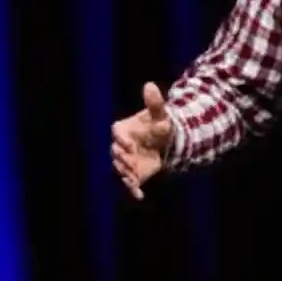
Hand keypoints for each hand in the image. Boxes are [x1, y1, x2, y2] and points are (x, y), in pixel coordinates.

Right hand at [111, 81, 174, 199]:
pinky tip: (139, 195)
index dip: (121, 139)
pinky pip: (130, 183)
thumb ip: (154, 102)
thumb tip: (150, 85)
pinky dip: (133, 190)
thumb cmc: (158, 125)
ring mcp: (126, 161)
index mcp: (123, 129)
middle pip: (115, 153)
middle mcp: (120, 146)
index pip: (117, 133)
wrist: (166, 142)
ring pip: (120, 168)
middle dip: (121, 158)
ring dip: (125, 174)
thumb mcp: (159, 113)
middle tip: (128, 162)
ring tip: (132, 179)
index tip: (130, 145)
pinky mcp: (134, 174)